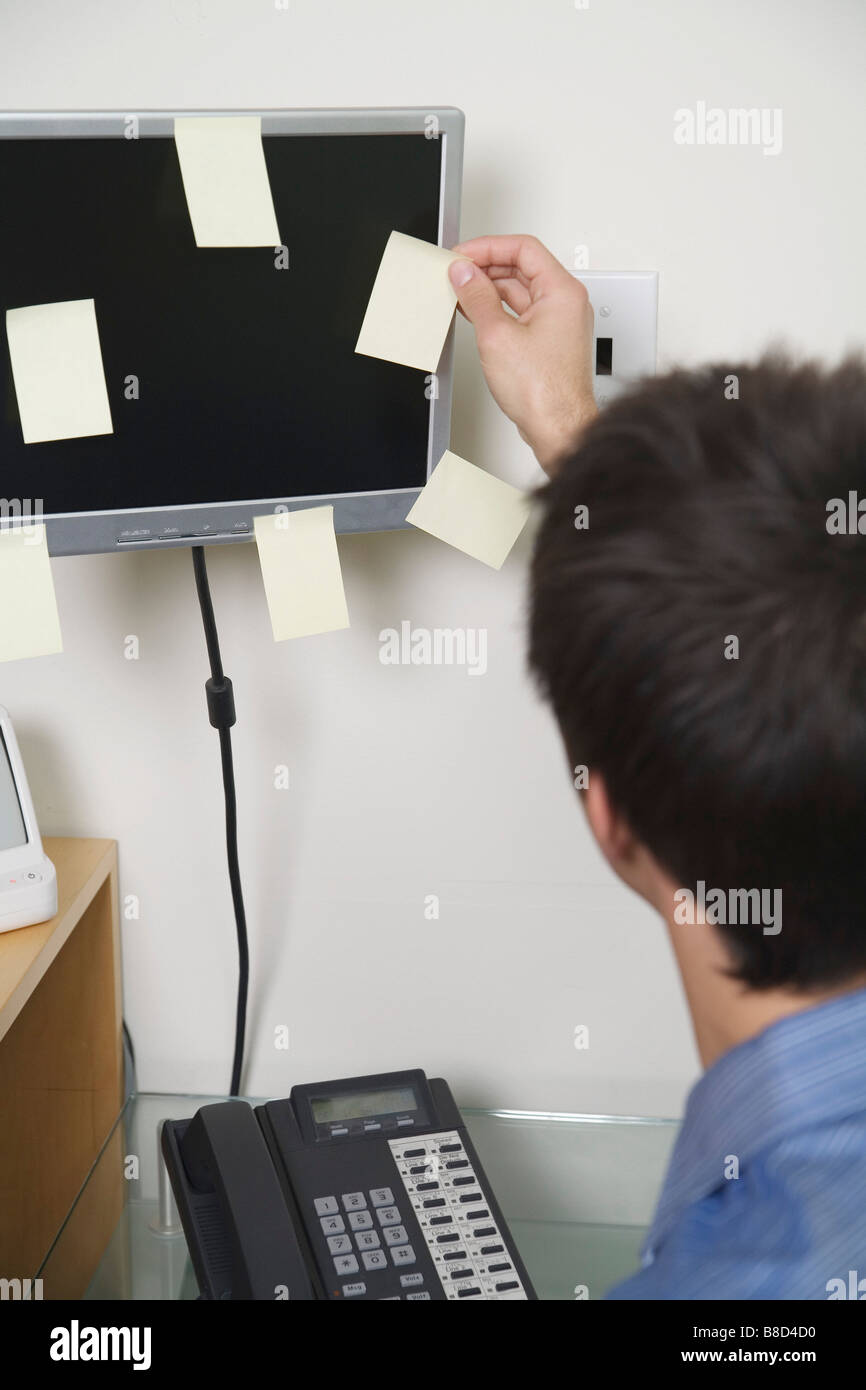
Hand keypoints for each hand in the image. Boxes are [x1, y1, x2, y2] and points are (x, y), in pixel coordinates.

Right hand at [448, 234, 597, 475]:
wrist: (558, 428)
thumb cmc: (544, 392)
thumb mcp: (498, 335)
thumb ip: (477, 297)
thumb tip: (464, 273)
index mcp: (562, 291)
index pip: (523, 248)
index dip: (488, 247)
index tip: (463, 255)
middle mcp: (565, 303)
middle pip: (522, 267)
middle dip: (486, 267)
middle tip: (457, 272)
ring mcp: (558, 323)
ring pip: (519, 291)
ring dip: (489, 289)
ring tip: (460, 291)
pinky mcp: (549, 341)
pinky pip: (521, 313)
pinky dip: (497, 309)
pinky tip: (476, 312)